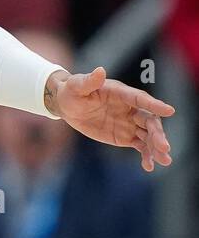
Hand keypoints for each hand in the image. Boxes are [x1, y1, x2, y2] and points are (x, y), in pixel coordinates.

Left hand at [48, 67, 174, 170]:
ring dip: (157, 147)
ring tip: (164, 161)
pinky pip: (140, 146)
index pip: (140, 99)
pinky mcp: (125, 136)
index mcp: (122, 93)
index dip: (154, 105)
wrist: (68, 105)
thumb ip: (89, 81)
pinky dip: (146, 155)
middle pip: (149, 121)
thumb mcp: (77, 86)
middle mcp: (131, 108)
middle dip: (158, 134)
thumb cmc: (73, 91)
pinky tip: (149, 166)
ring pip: (148, 135)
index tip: (170, 111)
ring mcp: (130, 123)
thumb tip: (100, 71)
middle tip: (164, 147)